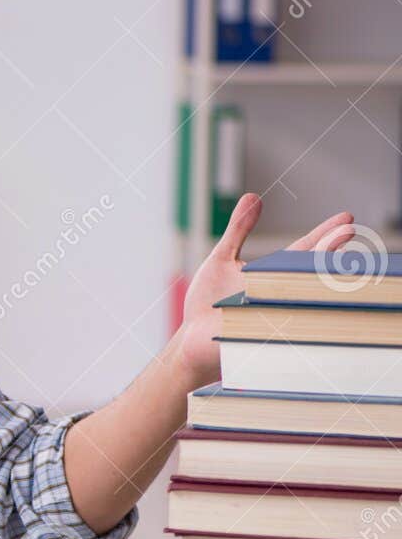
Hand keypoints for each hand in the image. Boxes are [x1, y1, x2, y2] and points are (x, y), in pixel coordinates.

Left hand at [173, 193, 357, 387]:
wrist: (191, 342)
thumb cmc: (207, 303)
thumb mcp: (221, 260)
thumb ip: (238, 231)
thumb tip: (252, 197)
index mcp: (273, 275)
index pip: (303, 252)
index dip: (324, 236)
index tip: (346, 219)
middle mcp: (280, 295)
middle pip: (307, 272)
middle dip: (325, 254)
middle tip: (346, 233)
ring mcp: (274, 316)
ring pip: (301, 299)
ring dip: (315, 282)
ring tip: (330, 261)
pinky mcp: (260, 337)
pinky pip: (282, 327)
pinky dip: (293, 316)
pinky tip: (306, 302)